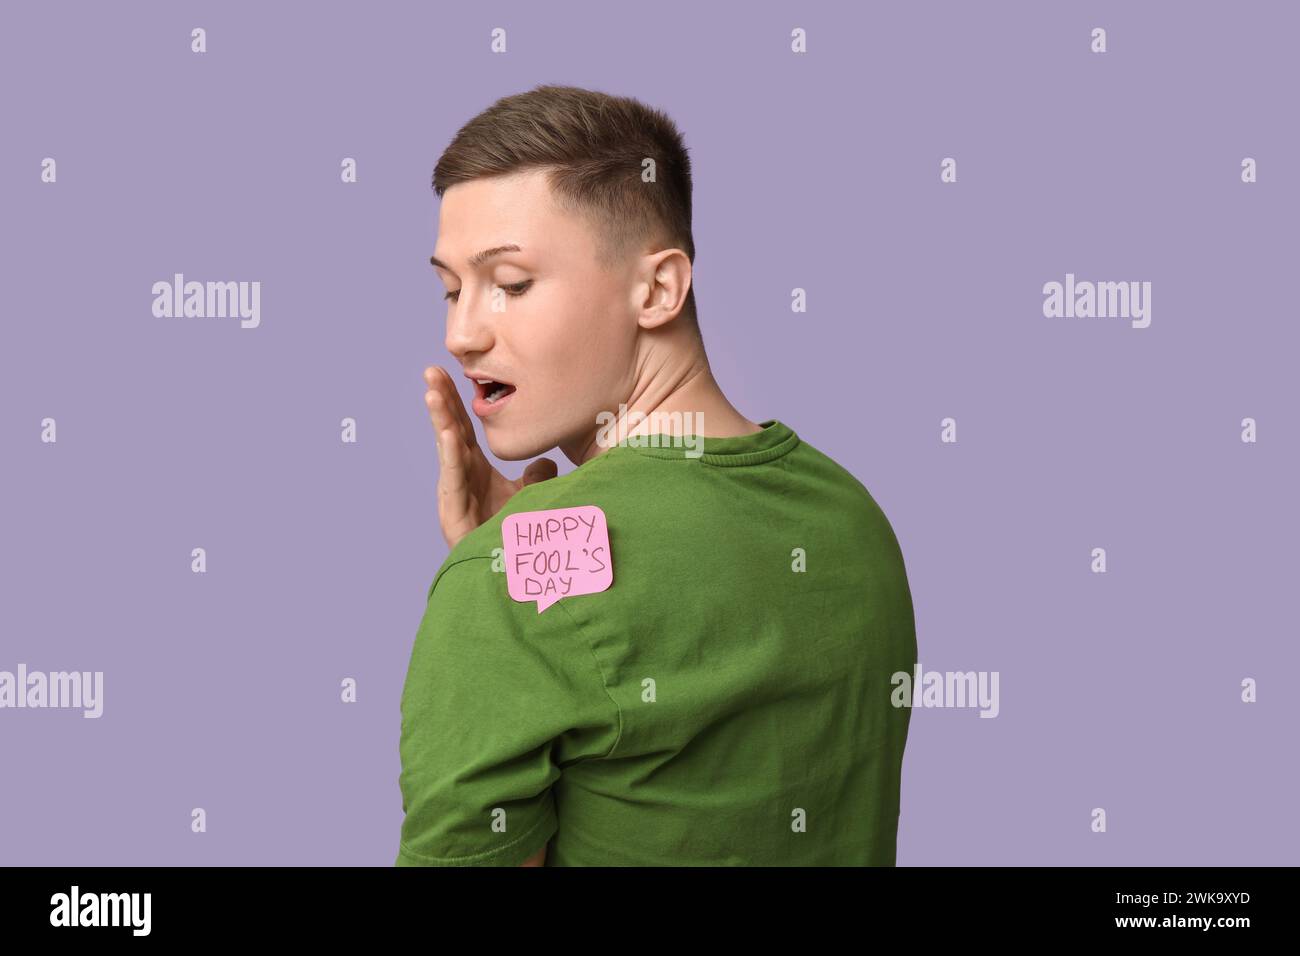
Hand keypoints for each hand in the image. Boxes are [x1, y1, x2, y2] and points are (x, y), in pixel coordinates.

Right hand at [423, 366, 556, 549]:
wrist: (505, 574)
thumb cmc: (511, 535)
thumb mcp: (528, 498)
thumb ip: (535, 478)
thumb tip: (547, 460)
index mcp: (474, 467)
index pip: (463, 425)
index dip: (456, 400)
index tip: (448, 371)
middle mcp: (461, 475)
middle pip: (449, 429)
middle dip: (441, 400)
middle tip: (432, 370)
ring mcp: (455, 492)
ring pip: (447, 449)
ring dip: (440, 420)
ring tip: (433, 392)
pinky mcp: (453, 512)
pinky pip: (454, 477)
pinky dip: (451, 454)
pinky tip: (448, 434)